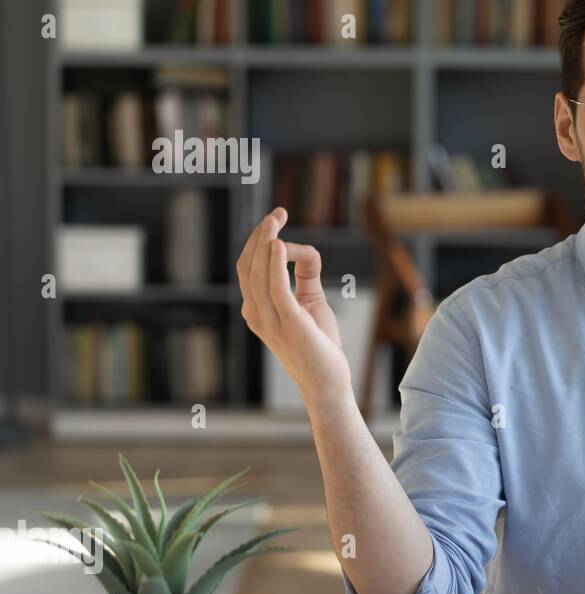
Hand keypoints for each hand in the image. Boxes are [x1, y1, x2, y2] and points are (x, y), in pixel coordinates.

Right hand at [236, 208, 351, 403]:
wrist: (327, 381)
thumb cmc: (319, 344)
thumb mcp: (310, 301)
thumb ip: (305, 275)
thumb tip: (305, 248)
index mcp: (256, 309)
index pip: (249, 268)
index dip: (258, 240)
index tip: (276, 218)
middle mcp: (256, 313)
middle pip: (248, 265)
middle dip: (260, 235)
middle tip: (277, 213)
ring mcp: (269, 320)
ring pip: (258, 272)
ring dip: (266, 242)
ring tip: (276, 220)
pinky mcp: (288, 323)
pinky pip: (276, 287)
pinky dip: (275, 263)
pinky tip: (280, 243)